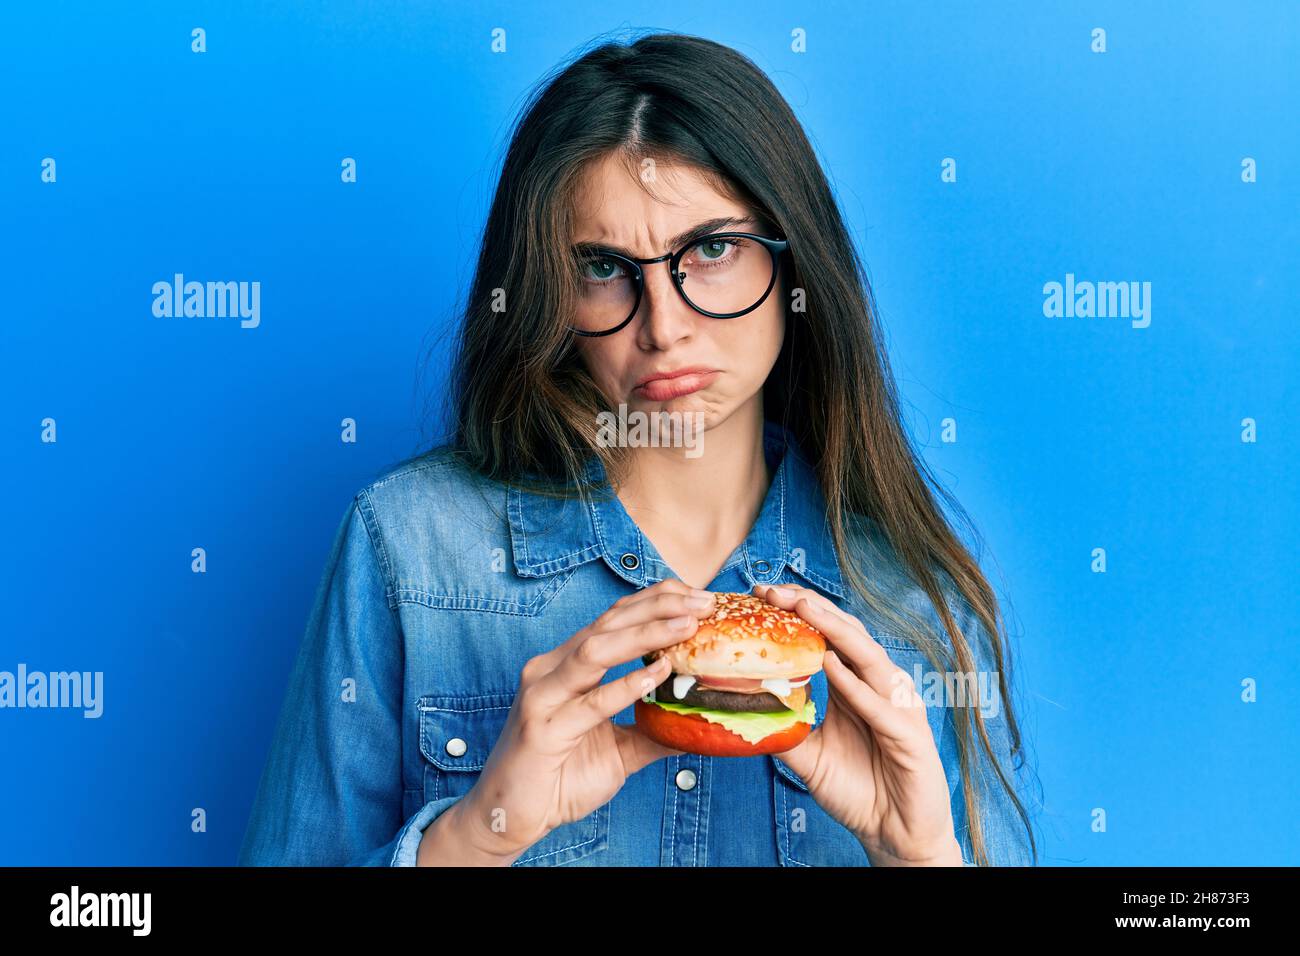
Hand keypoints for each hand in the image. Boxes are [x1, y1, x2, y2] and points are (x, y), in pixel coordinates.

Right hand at [434, 579, 715, 863]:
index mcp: (566, 665)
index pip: (613, 618)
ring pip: (596, 649)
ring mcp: (543, 695)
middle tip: (703, 604)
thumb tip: (700, 724)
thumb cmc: (558, 779)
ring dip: (645, 633)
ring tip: (687, 627)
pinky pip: (590, 701)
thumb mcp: (619, 751)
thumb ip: (654, 732)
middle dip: (658, 607)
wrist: (508, 818)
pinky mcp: (542, 728)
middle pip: (608, 623)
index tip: (698, 597)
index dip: (655, 601)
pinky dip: (626, 685)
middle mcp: (551, 670)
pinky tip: (658, 674)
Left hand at [753, 584, 962, 866]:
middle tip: (773, 590)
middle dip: (810, 607)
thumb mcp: (809, 755)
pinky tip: (832, 665)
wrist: (896, 834)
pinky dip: (856, 684)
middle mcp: (879, 687)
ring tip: (802, 608)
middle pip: (846, 634)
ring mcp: (898, 707)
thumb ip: (782, 728)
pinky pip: (880, 705)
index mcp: (857, 685)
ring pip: (866, 657)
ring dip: (834, 630)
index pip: (828, 635)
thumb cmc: (859, 790)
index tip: (760, 594)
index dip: (798, 612)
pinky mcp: (910, 736)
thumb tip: (739, 709)